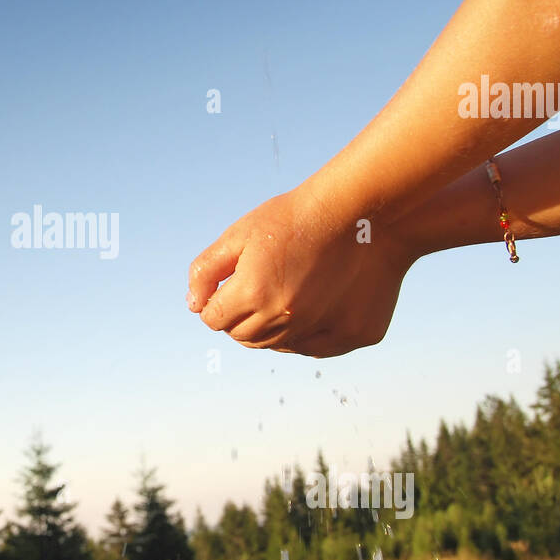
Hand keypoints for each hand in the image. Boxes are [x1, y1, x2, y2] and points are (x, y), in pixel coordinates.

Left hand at [186, 184, 420, 356]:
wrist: (365, 212)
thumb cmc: (296, 218)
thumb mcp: (240, 234)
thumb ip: (206, 270)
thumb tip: (194, 306)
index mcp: (254, 293)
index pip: (214, 319)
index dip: (217, 302)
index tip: (229, 286)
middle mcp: (287, 320)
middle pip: (243, 337)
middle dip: (240, 316)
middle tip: (258, 286)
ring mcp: (324, 331)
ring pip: (277, 346)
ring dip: (271, 326)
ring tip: (284, 290)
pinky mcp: (353, 335)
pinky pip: (314, 347)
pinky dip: (306, 333)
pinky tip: (314, 302)